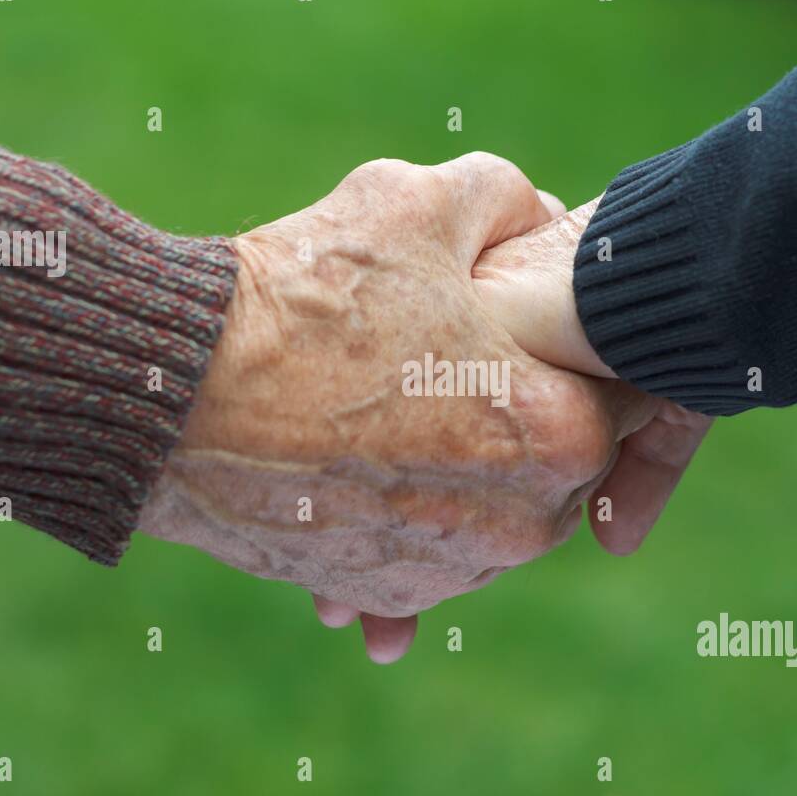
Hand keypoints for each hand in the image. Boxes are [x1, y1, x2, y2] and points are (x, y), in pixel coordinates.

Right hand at [138, 154, 666, 661]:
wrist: (174, 396)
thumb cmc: (309, 296)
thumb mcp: (423, 202)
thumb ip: (513, 202)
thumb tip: (540, 219)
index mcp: (558, 434)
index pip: (622, 390)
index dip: (585, 343)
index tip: (546, 319)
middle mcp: (522, 525)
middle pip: (555, 454)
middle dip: (522, 406)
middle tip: (468, 355)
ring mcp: (450, 571)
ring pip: (490, 505)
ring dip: (461, 464)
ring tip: (401, 407)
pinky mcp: (381, 593)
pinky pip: (421, 552)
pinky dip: (401, 517)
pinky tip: (363, 480)